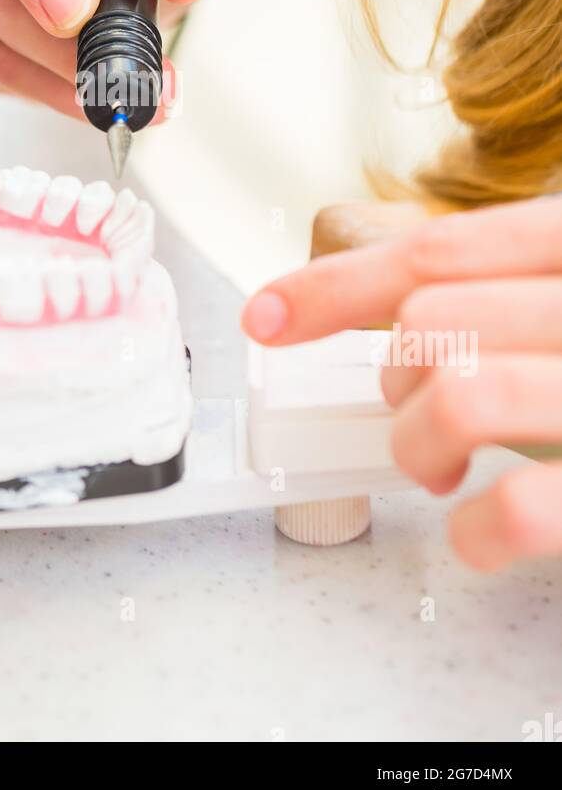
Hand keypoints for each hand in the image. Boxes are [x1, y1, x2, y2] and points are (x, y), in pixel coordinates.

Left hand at [242, 198, 561, 570]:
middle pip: (434, 324)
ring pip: (460, 395)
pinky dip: (476, 532)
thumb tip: (401, 311)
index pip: (439, 253)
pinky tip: (478, 536)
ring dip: (418, 444)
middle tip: (413, 412)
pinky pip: (521, 508)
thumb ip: (515, 288)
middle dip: (394, 378)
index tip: (268, 315)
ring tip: (437, 468)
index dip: (333, 285)